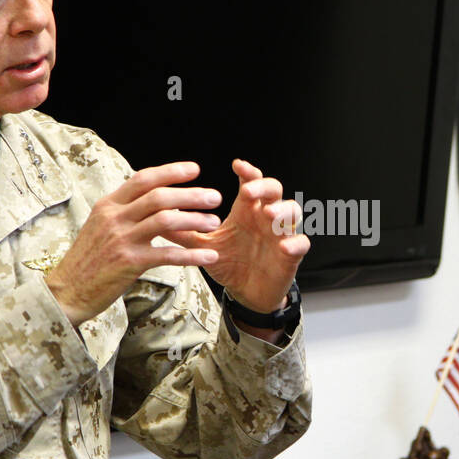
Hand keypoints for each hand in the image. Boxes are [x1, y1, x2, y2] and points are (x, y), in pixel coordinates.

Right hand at [44, 162, 222, 325]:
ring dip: (195, 220)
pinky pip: (168, 255)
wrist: (68, 291)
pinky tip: (209, 257)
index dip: (171, 172)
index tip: (195, 169)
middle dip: (191, 195)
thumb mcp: (100, 226)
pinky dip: (192, 255)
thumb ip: (125, 211)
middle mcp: (114, 218)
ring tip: (214, 223)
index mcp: (108, 205)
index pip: (143, 179)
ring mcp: (121, 240)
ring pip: (166, 221)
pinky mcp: (129, 263)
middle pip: (159, 197)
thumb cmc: (89, 259)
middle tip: (215, 197)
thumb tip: (157, 199)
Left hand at [170, 158, 309, 312]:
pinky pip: (301, 243)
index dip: (248, 172)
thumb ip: (185, 232)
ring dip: (283, 210)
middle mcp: (266, 217)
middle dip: (264, 187)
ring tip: (269, 216)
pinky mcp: (291, 255)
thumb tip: (158, 217)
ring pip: (293, 211)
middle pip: (274, 189)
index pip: (251, 183)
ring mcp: (280, 234)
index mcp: (246, 211)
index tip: (237, 165)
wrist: (246, 294)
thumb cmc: (230, 264)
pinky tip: (284, 246)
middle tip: (249, 192)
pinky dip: (295, 243)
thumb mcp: (204, 247)